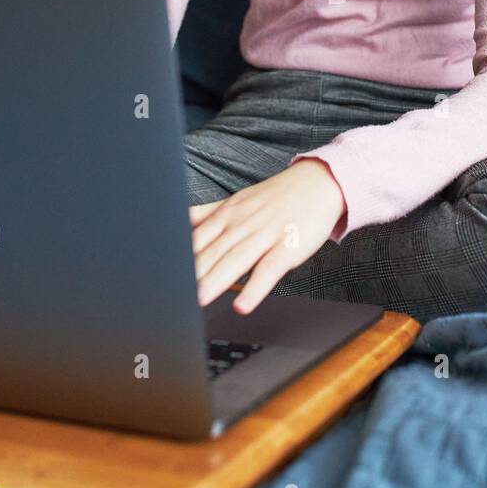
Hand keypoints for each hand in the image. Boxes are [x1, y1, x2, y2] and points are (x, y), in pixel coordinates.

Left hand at [190, 160, 346, 312]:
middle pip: (214, 251)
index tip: (167, 274)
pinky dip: (256, 288)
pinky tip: (243, 304)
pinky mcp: (288, 247)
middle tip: (176, 292)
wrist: (319, 183)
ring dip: (217, 280)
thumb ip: (210, 213)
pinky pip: (269, 270)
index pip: (199, 238)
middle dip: (194, 273)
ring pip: (237, 260)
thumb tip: (182, 220)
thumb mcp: (239, 199)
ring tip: (200, 299)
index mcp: (229, 214)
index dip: (182, 256)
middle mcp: (244, 224)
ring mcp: (266, 235)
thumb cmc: (278, 196)